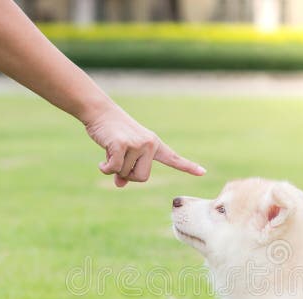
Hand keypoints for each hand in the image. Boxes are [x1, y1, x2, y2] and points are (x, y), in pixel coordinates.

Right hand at [83, 101, 205, 187]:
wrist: (100, 112)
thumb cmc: (112, 132)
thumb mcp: (123, 151)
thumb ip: (125, 169)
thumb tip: (120, 184)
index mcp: (154, 144)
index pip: (173, 158)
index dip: (187, 166)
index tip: (203, 172)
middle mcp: (149, 144)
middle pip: (142, 178)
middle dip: (128, 175)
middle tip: (117, 161)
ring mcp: (137, 144)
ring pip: (126, 173)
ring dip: (114, 168)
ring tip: (110, 150)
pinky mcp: (123, 145)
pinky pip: (115, 168)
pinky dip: (106, 168)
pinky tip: (102, 161)